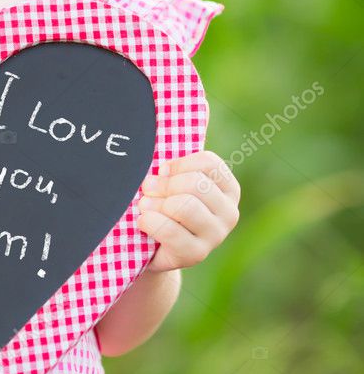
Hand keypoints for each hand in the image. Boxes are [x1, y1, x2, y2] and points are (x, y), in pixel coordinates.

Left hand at [136, 150, 240, 273]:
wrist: (152, 246)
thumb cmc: (163, 203)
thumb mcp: (173, 180)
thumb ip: (176, 161)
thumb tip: (176, 119)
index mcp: (228, 188)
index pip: (208, 162)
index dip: (178, 164)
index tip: (163, 171)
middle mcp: (229, 212)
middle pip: (193, 184)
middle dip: (162, 185)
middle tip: (147, 189)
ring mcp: (216, 235)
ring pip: (183, 206)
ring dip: (155, 204)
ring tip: (145, 206)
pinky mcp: (197, 254)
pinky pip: (170, 230)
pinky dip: (150, 222)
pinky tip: (143, 222)